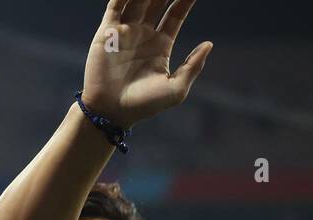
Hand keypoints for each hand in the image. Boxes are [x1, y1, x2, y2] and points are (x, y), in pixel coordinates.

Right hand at [82, 0, 211, 127]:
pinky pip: (116, 6)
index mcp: (160, 45)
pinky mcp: (106, 33)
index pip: (175, 13)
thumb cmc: (143, 106)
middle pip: (158, 1)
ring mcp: (124, 32)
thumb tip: (209, 44)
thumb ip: (192, 67)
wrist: (110, 112)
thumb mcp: (175, 90)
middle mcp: (143, 35)